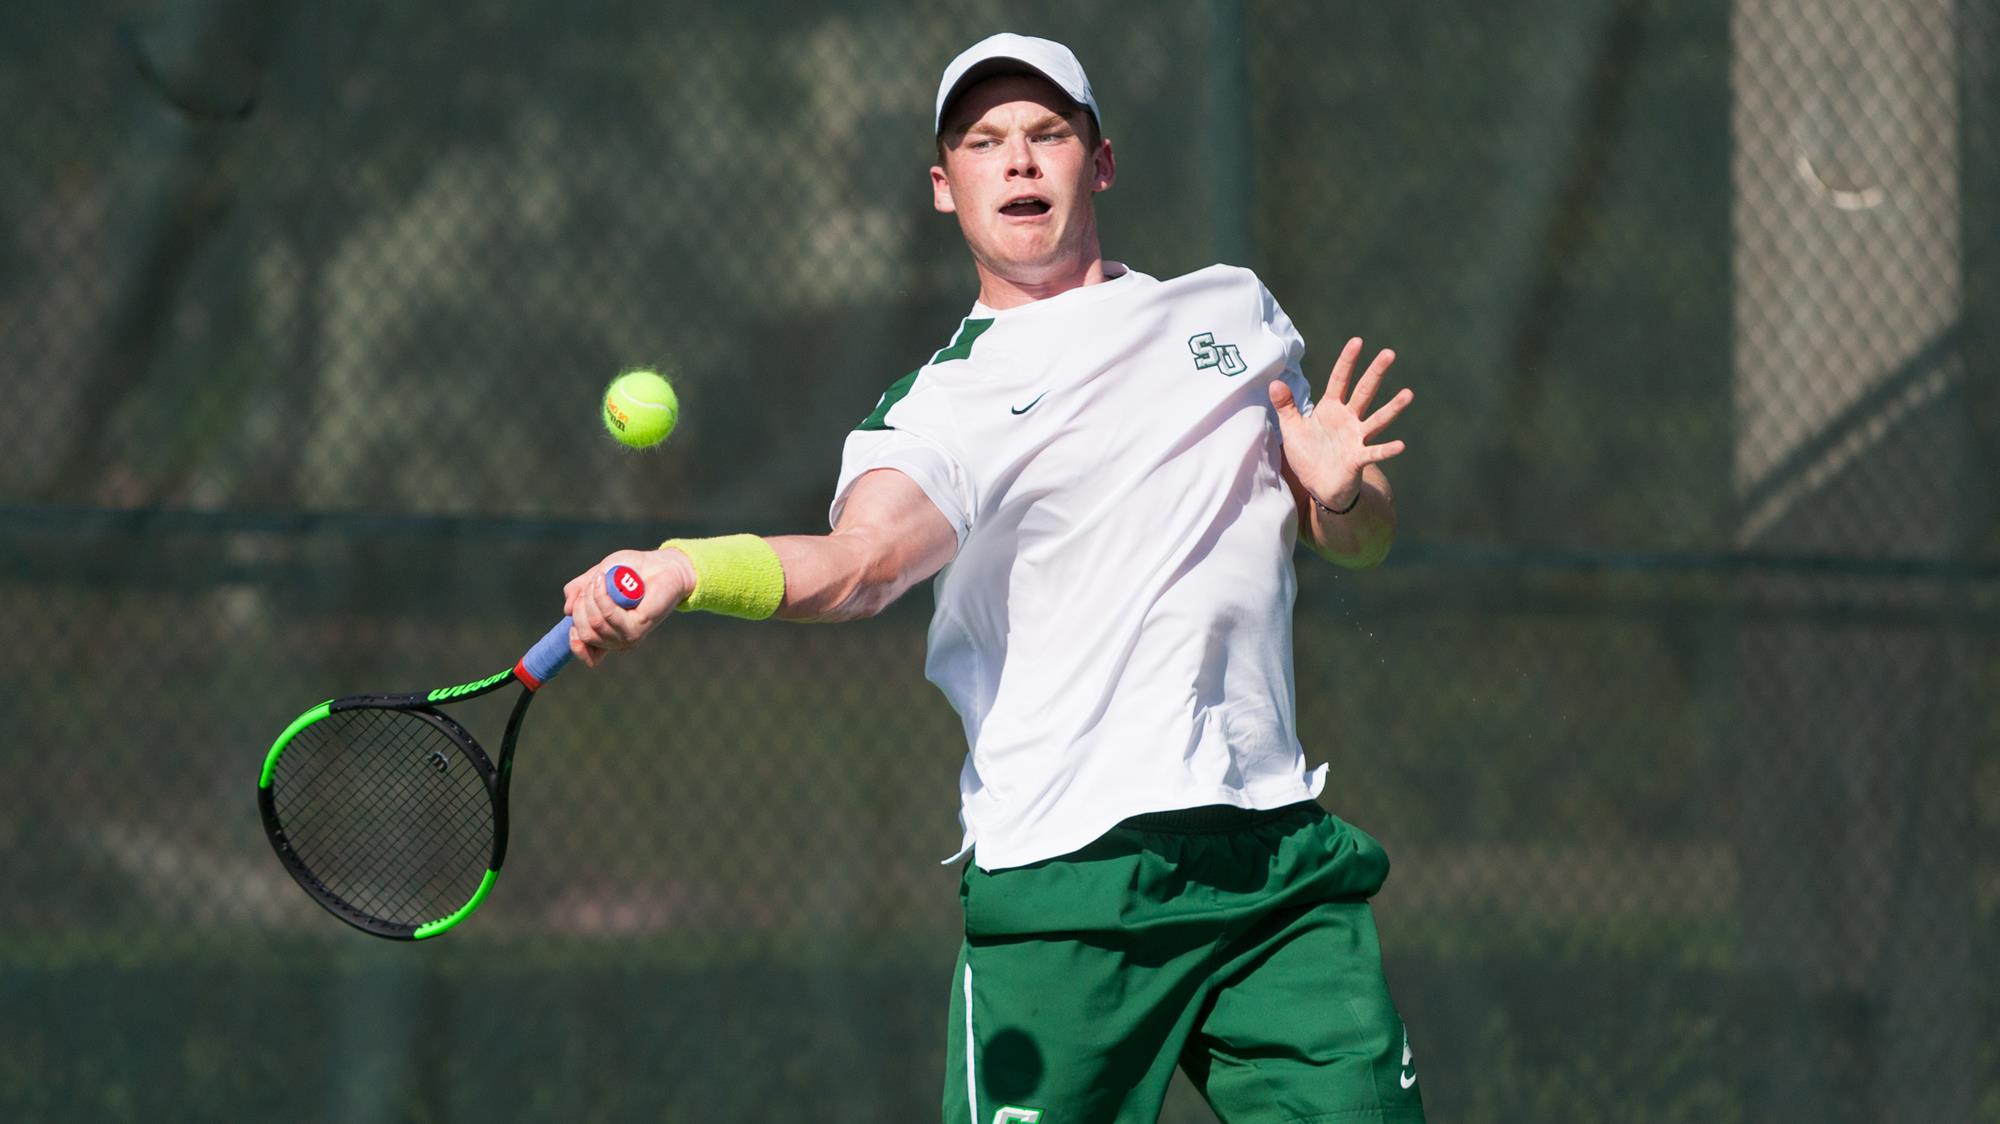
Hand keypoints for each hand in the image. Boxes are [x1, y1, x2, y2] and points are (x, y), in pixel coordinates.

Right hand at [562, 547, 695, 666]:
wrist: (661, 564)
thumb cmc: (630, 570)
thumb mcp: (596, 577)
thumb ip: (578, 591)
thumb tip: (567, 611)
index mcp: (605, 633)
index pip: (583, 651)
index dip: (572, 636)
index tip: (573, 609)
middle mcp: (616, 640)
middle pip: (584, 632)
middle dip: (581, 604)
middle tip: (594, 582)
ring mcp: (627, 637)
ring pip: (594, 624)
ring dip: (592, 597)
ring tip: (603, 578)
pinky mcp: (637, 628)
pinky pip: (609, 616)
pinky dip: (603, 596)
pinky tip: (606, 580)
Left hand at [1268, 337, 1411, 510]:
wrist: (1318, 485)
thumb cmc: (1308, 455)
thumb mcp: (1292, 428)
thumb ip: (1285, 406)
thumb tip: (1275, 381)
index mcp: (1331, 408)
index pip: (1340, 379)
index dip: (1347, 361)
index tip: (1357, 341)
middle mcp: (1348, 419)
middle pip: (1364, 392)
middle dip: (1375, 373)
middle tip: (1390, 353)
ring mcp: (1356, 438)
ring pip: (1377, 420)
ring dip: (1392, 408)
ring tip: (1408, 394)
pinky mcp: (1358, 459)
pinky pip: (1374, 453)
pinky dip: (1386, 450)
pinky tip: (1400, 445)